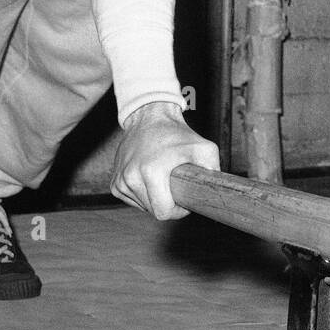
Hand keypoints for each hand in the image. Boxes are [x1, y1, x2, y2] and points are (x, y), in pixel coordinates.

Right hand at [112, 100, 220, 219]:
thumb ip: (213, 168)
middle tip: (176, 187)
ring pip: (143, 206)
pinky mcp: (114, 182)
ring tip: (162, 178)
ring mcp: (120, 180)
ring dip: (154, 198)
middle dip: (167, 204)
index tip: (185, 200)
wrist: (148, 118)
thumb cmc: (176, 133)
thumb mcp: (202, 146)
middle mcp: (131, 177)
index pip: (163, 212)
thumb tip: (214, 189)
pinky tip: (149, 179)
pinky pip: (132, 200)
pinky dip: (143, 194)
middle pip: (153, 211)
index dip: (178, 211)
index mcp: (151, 171)